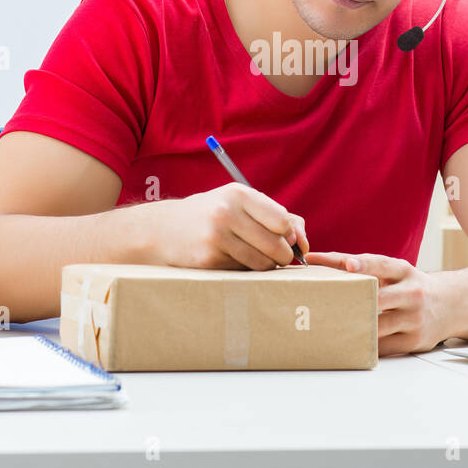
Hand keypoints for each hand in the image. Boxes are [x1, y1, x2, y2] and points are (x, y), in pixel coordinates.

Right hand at [160, 183, 308, 270]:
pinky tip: (232, 260)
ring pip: (263, 263)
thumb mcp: (239, 203)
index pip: (283, 221)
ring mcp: (216, 237)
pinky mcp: (208, 260)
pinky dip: (245, 271)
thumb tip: (303, 241)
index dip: (289, 234)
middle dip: (282, 255)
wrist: (163, 230)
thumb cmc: (212, 215)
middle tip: (275, 254)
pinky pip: (244, 272)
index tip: (285, 238)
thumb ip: (275, 216)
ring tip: (253, 256)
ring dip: (265, 266)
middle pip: (277, 245)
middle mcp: (227, 213)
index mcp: (238, 194)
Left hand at [305, 252, 449, 355]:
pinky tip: (352, 342)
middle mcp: (412, 293)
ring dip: (355, 327)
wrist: (451, 304)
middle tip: (327, 304)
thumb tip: (321, 262)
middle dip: (353, 302)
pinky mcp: (414, 341)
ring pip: (378, 327)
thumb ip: (366, 268)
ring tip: (332, 327)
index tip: (348, 264)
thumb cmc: (411, 286)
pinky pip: (383, 346)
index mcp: (404, 271)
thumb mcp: (396, 272)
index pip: (382, 265)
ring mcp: (414, 318)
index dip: (364, 264)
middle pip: (378, 298)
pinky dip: (366, 344)